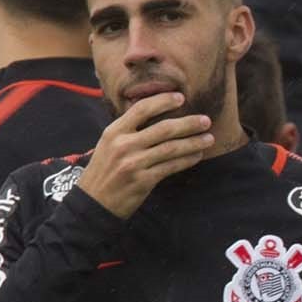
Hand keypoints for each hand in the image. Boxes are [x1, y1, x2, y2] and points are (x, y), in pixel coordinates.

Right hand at [75, 93, 213, 218]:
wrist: (93, 203)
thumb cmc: (103, 171)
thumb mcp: (107, 144)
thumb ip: (128, 130)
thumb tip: (155, 114)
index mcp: (114, 132)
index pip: (141, 109)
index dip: (163, 101)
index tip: (181, 98)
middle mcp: (124, 145)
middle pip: (163, 128)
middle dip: (189, 123)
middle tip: (206, 120)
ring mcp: (134, 163)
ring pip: (171, 148)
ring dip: (194, 142)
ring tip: (209, 138)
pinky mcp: (143, 181)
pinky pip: (171, 167)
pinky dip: (187, 160)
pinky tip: (197, 155)